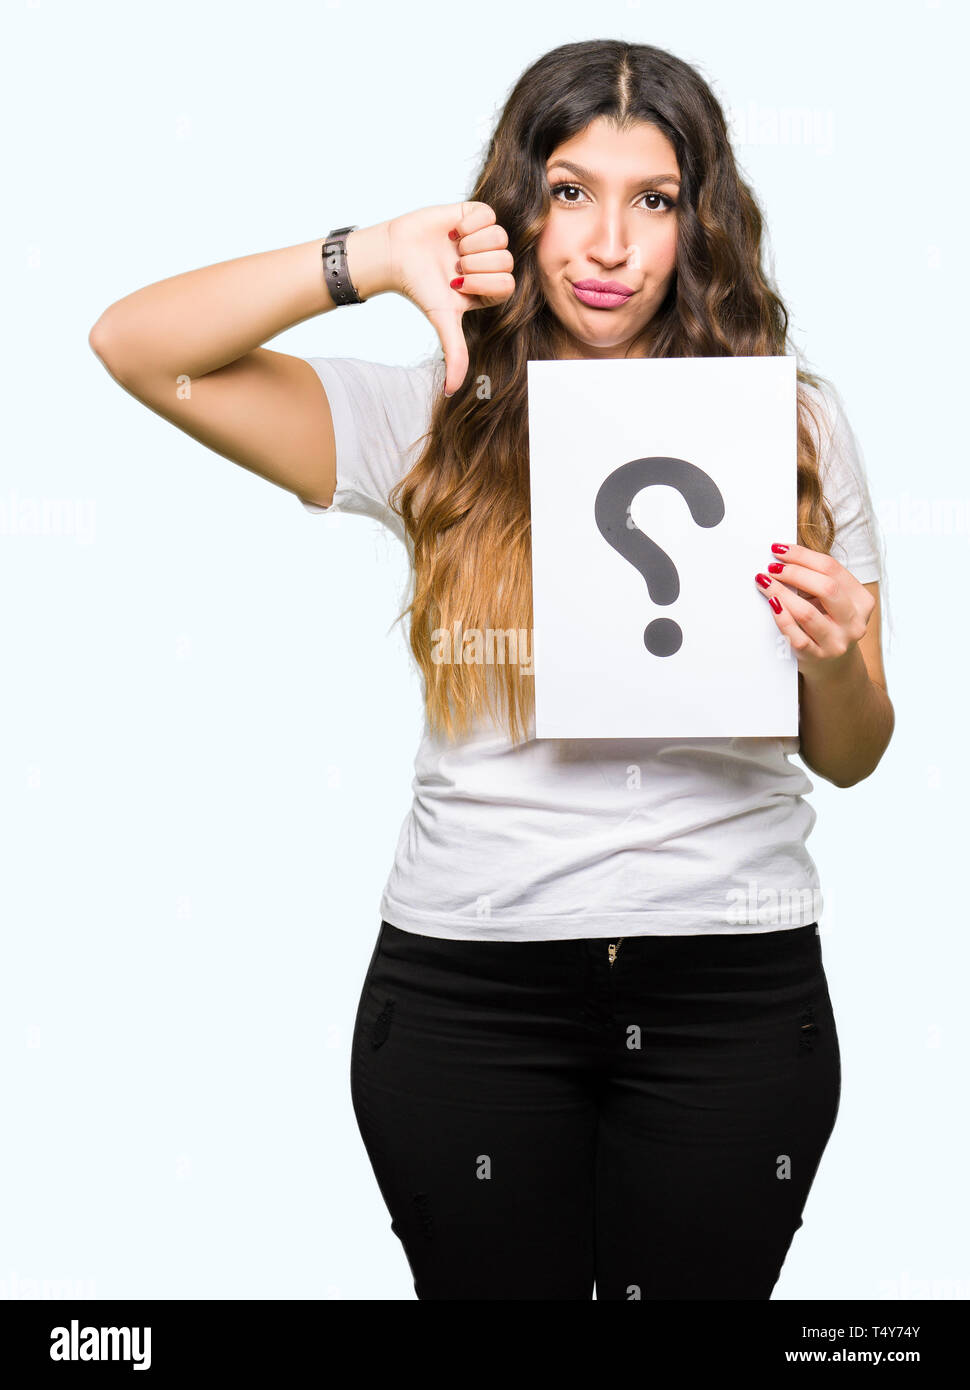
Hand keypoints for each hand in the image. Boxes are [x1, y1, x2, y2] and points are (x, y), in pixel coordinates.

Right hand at [385, 201, 514, 396]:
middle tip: (454, 265)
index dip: (484, 282)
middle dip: (476, 264)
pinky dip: (469, 223)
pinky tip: (453, 230)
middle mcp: (490, 263)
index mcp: (490, 288)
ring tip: (453, 248)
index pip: (508, 284)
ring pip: (500, 236)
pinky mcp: (474, 214)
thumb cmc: (420, 289)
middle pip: (506, 260)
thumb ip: (455, 353)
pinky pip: (489, 215)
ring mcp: (484, 238)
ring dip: (472, 244)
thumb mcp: (442, 321)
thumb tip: (451, 393)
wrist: (396, 255)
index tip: (459, 283)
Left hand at [754, 543, 874, 681]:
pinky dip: (782, 618)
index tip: (779, 550)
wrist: (832, 664)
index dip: (803, 556)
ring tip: (765, 582)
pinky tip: (772, 605)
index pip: (832, 569)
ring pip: (807, 613)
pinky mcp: (817, 657)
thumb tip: (784, 556)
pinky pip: (796, 637)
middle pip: (826, 588)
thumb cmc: (828, 622)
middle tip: (772, 567)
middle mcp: (854, 622)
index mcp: (862, 601)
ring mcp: (837, 642)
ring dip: (781, 593)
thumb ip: (817, 579)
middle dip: (794, 573)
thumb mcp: (832, 600)